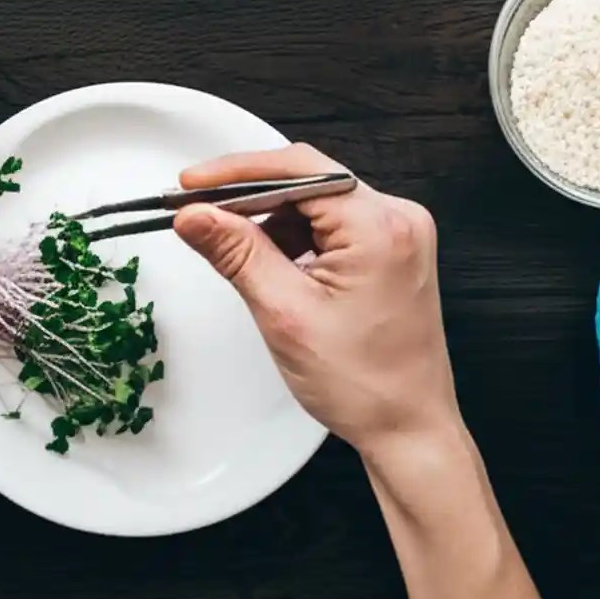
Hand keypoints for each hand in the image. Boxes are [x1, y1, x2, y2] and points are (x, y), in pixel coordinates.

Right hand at [174, 144, 462, 462]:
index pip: (299, 169)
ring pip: (317, 205)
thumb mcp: (285, 313)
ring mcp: (399, 235)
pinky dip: (296, 241)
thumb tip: (195, 215)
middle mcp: (398, 220)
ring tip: (235, 254)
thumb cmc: (362, 384)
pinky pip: (333, 228)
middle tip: (198, 214)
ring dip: (272, 223)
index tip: (191, 183)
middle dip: (250, 198)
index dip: (237, 172)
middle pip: (308, 182)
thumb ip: (237, 254)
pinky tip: (272, 267)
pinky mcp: (392, 254)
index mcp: (380, 227)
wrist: (408, 429)